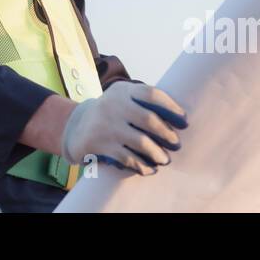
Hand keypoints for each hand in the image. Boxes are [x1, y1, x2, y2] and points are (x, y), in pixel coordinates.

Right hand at [61, 81, 187, 175]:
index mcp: (122, 90)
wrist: (76, 127)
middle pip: (149, 119)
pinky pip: (128, 158)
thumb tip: (177, 117)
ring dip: (157, 153)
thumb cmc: (111, 114)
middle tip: (176, 144)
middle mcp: (113, 104)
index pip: (152, 94)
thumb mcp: (121, 99)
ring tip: (164, 159)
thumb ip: (143, 103)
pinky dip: (142, 166)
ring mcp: (105, 125)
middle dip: (167, 134)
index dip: (171, 107)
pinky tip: (150, 169)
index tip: (184, 120)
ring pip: (141, 142)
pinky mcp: (99, 144)